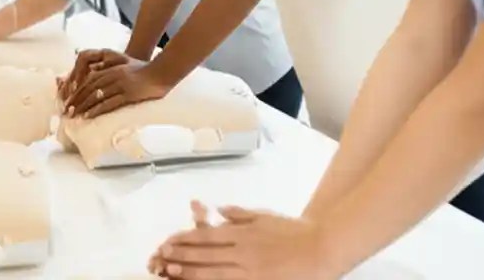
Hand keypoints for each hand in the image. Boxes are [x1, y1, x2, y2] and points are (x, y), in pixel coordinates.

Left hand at [63, 52, 170, 118]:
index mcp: (112, 69)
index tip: (69, 100)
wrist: (161, 72)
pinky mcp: (129, 94)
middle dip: (76, 100)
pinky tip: (88, 116)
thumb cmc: (145, 70)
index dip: (78, 90)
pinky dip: (97, 110)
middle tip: (66, 111)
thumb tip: (96, 72)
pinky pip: (109, 103)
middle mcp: (113, 75)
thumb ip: (112, 68)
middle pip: (89, 88)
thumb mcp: (126, 65)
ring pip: (96, 96)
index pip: (89, 80)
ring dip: (83, 106)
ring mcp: (121, 84)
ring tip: (73, 115)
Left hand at [152, 202, 340, 279]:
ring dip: (191, 272)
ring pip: (214, 273)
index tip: (169, 241)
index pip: (208, 236)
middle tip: (162, 257)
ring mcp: (250, 271)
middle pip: (206, 255)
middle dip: (182, 256)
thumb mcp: (264, 216)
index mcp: (243, 233)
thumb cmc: (294, 231)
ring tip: (171, 272)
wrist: (321, 248)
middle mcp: (243, 251)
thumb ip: (239, 215)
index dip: (186, 239)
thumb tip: (217, 210)